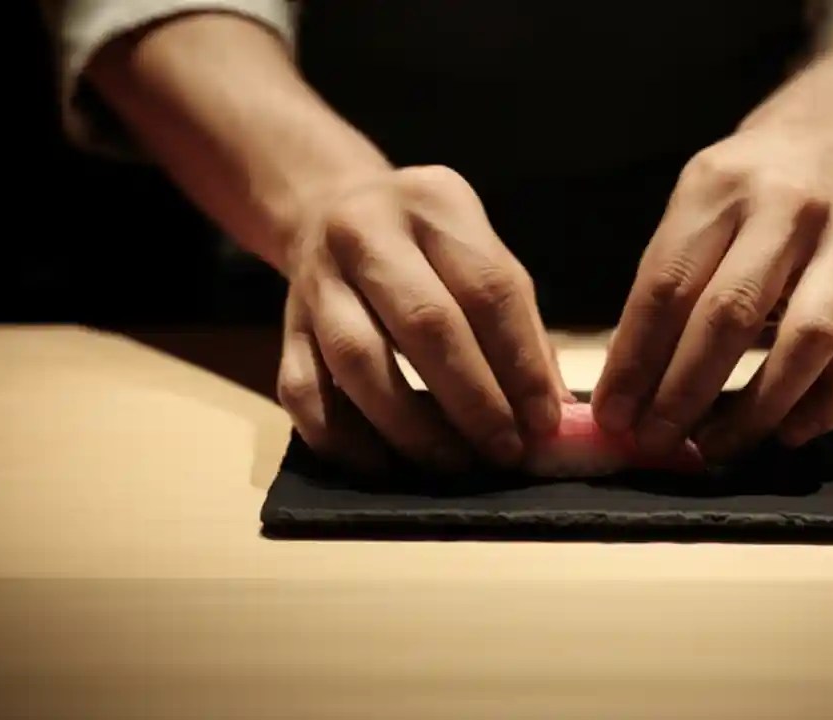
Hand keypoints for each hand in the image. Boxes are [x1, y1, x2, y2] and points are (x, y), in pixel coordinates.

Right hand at [276, 165, 568, 471]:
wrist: (326, 206)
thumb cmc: (426, 245)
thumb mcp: (480, 254)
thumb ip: (519, 327)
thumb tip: (549, 416)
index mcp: (435, 205)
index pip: (488, 290)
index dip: (520, 363)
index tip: (543, 422)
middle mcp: (367, 232)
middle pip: (425, 323)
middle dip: (473, 400)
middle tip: (504, 450)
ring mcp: (316, 280)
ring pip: (358, 360)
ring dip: (410, 425)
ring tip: (453, 461)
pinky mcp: (284, 326)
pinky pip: (302, 390)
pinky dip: (342, 437)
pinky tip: (384, 466)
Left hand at [593, 127, 832, 459]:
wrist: (822, 148)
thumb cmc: (735, 197)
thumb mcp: (687, 211)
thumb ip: (659, 287)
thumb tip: (624, 388)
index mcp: (716, 189)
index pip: (669, 284)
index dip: (636, 358)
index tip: (613, 414)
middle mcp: (782, 212)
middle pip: (732, 312)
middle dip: (686, 389)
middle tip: (654, 441)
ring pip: (807, 338)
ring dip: (758, 407)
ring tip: (715, 447)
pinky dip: (824, 405)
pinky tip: (787, 434)